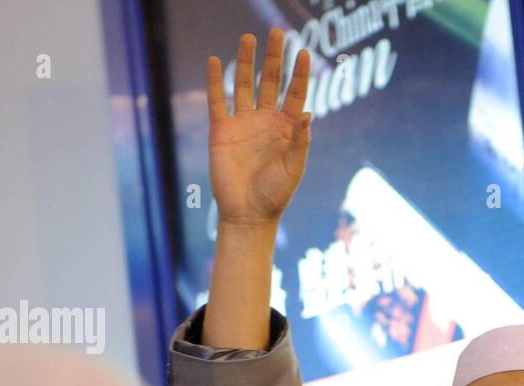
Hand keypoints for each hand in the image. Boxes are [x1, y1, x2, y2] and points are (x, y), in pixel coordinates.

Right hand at [207, 30, 311, 227]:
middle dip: (274, 58)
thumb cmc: (275, 195)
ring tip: (248, 37)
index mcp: (287, 129)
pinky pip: (218, 101)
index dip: (299, 73)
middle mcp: (266, 121)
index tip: (303, 51)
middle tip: (278, 33)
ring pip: (244, 85)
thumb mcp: (294, 169)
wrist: (247, 213)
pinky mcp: (222, 131)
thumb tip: (308, 113)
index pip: (295, 94)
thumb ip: (301, 142)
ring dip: (246, 61)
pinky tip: (216, 61)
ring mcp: (243, 123)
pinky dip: (216, 81)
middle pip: (271, 82)